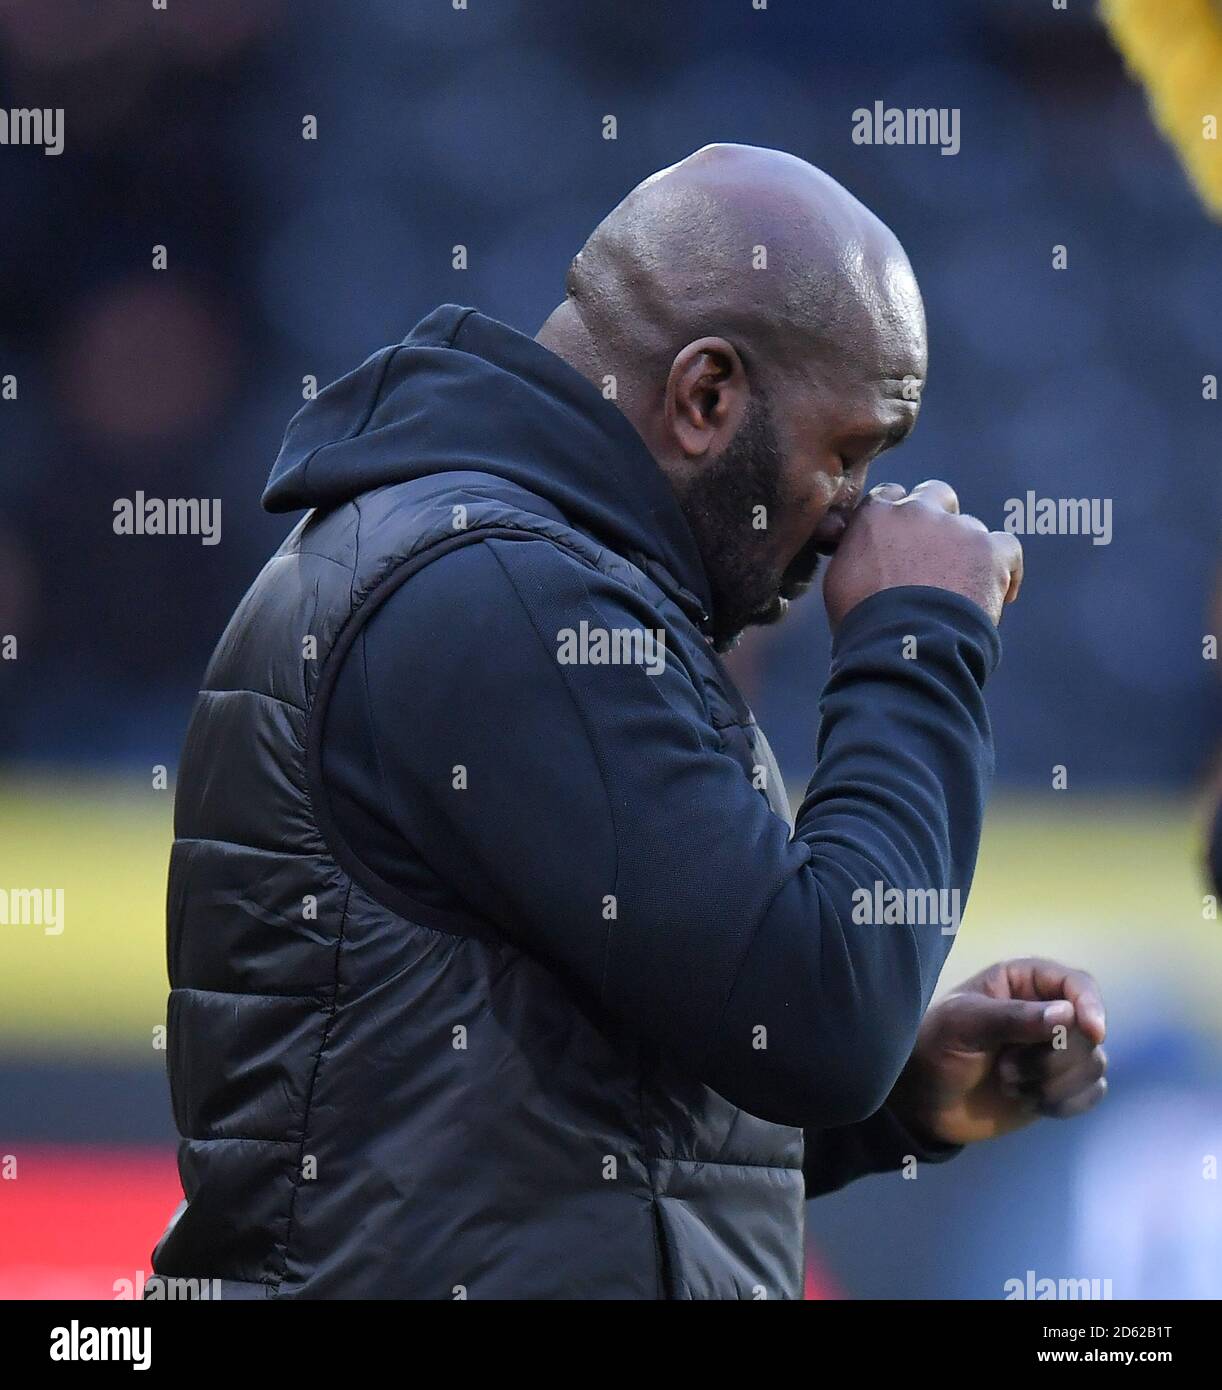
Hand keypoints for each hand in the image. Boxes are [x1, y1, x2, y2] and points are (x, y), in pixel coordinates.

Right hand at [823, 480, 1022, 629]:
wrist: (903, 645)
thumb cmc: (863, 621)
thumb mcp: (839, 580)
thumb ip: (854, 552)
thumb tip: (860, 553)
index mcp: (877, 515)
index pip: (890, 496)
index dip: (897, 517)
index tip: (898, 540)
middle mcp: (918, 511)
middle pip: (935, 494)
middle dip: (937, 517)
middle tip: (934, 554)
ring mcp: (957, 528)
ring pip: (970, 527)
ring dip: (966, 551)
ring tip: (960, 591)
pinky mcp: (990, 550)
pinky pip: (1008, 548)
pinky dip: (1006, 569)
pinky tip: (1001, 594)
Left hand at [888, 958, 1107, 1145]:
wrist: (926, 1102)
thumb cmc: (938, 1047)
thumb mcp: (964, 1023)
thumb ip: (1012, 1017)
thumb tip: (1068, 1014)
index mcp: (1024, 982)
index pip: (1076, 983)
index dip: (1090, 1005)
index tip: (1093, 1032)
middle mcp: (1048, 1012)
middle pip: (1088, 1031)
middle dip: (1052, 1059)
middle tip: (1006, 1070)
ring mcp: (1057, 1050)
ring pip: (1093, 1064)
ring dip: (1053, 1083)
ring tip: (1009, 1085)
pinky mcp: (1061, 1085)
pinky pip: (1091, 1093)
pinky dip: (1064, 1103)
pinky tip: (1029, 1103)